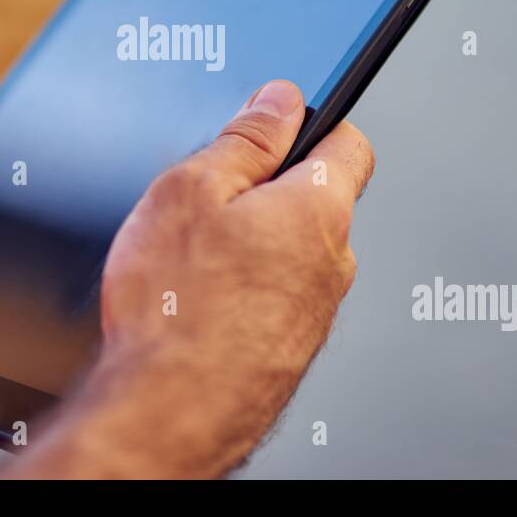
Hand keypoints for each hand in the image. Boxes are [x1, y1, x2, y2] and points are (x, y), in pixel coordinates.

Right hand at [0, 79, 373, 477]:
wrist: (167, 414)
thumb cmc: (176, 310)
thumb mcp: (192, 189)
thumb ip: (245, 139)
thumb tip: (282, 101)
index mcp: (319, 209)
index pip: (349, 143)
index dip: (310, 125)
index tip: (273, 125)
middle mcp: (333, 263)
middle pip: (314, 200)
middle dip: (267, 191)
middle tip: (207, 202)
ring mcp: (315, 313)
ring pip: (291, 254)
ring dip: (252, 247)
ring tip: (191, 263)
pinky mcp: (290, 352)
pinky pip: (274, 300)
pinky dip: (243, 292)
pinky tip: (197, 304)